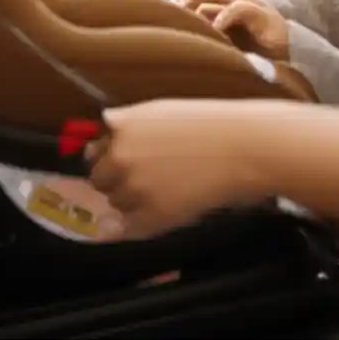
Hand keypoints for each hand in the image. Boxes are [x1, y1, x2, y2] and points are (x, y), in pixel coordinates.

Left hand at [86, 100, 275, 239]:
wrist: (244, 148)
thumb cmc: (209, 123)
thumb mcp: (162, 110)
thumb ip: (128, 119)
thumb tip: (105, 121)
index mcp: (122, 129)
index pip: (94, 153)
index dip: (108, 159)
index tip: (124, 163)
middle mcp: (121, 159)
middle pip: (100, 181)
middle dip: (117, 181)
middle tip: (148, 179)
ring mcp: (135, 190)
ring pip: (117, 205)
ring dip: (131, 202)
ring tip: (163, 192)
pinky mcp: (153, 216)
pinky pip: (130, 229)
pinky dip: (137, 225)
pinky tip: (157, 214)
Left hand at [174, 0, 287, 58]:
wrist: (294, 58)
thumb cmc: (260, 54)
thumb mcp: (231, 43)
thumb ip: (213, 36)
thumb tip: (184, 36)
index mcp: (231, 6)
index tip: (170, 8)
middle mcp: (240, 1)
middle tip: (175, 9)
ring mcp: (252, 6)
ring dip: (201, 8)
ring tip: (189, 20)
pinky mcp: (263, 16)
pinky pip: (239, 9)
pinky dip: (224, 17)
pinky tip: (215, 28)